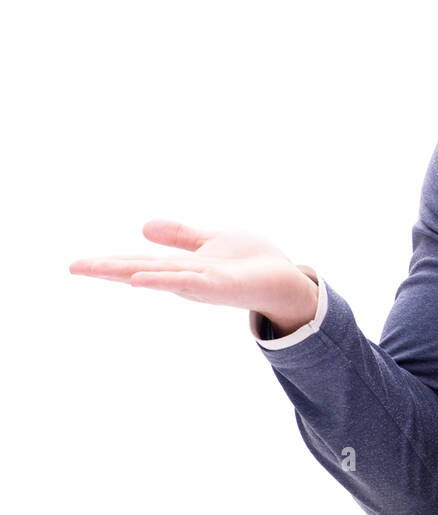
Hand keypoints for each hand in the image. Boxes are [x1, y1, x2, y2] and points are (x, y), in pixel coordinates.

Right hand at [69, 220, 318, 332]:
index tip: (76, 264)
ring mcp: (202, 283)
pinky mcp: (221, 286)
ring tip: (99, 269)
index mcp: (181, 267)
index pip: (139, 261)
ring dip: (131, 273)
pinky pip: (190, 282)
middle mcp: (186, 277)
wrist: (287, 281)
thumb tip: (143, 228)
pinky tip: (142, 278)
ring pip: (160, 276)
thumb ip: (180, 237)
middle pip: (141, 269)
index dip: (109, 262)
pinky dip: (165, 280)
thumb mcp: (210, 242)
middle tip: (73, 267)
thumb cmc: (252, 263)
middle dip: (108, 269)